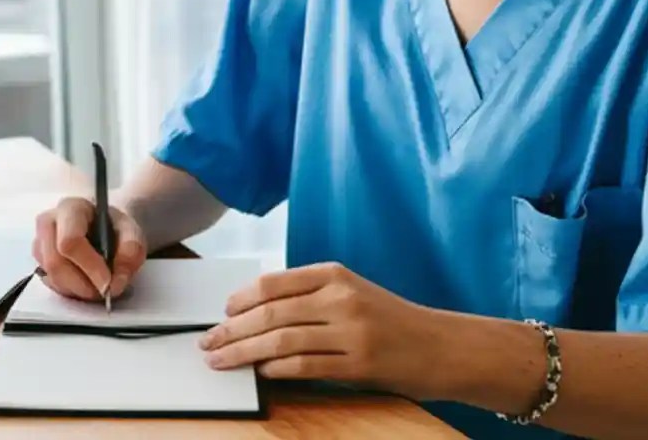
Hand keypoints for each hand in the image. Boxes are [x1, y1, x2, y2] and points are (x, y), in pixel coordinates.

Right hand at [32, 196, 147, 301]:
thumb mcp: (132, 232)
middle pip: (55, 262)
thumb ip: (131, 251)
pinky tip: (84, 281)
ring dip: (77, 289)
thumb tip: (115, 281)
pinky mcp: (39, 261)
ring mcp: (39, 242)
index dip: (89, 266)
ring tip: (97, 284)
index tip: (108, 283)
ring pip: (51, 276)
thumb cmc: (114, 227)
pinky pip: (50, 283)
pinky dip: (70, 290)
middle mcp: (48, 222)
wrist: (105, 226)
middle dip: (82, 284)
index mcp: (71, 208)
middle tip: (104, 290)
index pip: (69, 241)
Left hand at [198, 262, 446, 399]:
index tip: (222, 313)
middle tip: (207, 342)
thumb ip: (308, 296)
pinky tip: (261, 372)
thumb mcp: (350, 292)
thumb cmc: (388, 319)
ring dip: (244, 353)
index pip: (273, 283)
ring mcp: (351, 332)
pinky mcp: (359, 364)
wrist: (440, 346)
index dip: (240, 299)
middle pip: (270, 314)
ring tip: (222, 360)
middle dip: (231, 330)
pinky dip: (277, 369)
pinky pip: (305, 366)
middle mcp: (340, 299)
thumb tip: (254, 312)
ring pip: (281, 341)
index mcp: (334, 274)